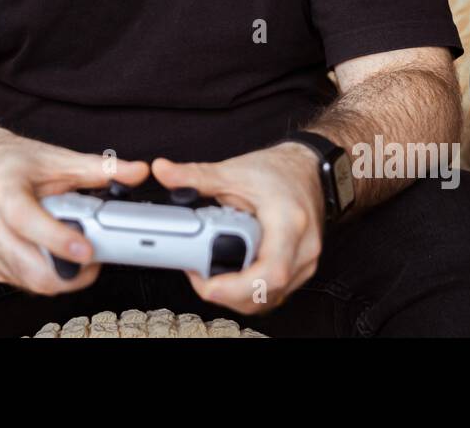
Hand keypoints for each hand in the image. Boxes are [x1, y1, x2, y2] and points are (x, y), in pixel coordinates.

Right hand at [0, 130, 150, 295]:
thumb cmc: (17, 165)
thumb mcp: (60, 159)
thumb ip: (101, 168)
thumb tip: (136, 172)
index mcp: (2, 191)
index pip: (27, 222)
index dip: (57, 239)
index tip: (86, 248)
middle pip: (29, 265)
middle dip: (70, 270)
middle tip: (95, 256)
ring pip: (30, 281)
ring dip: (63, 275)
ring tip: (80, 253)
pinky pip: (25, 284)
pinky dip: (48, 276)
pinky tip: (58, 257)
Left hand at [152, 143, 325, 315]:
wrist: (306, 170)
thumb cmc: (279, 172)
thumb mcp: (233, 171)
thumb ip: (195, 175)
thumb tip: (163, 172)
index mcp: (289, 221)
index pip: (270, 270)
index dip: (237, 286)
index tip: (208, 283)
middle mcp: (303, 247)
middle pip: (266, 292)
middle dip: (227, 293)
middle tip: (198, 276)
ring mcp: (304, 262)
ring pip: (269, 299)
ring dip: (236, 296)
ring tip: (208, 276)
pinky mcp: (299, 270)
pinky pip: (273, 294)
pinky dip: (248, 292)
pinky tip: (228, 279)